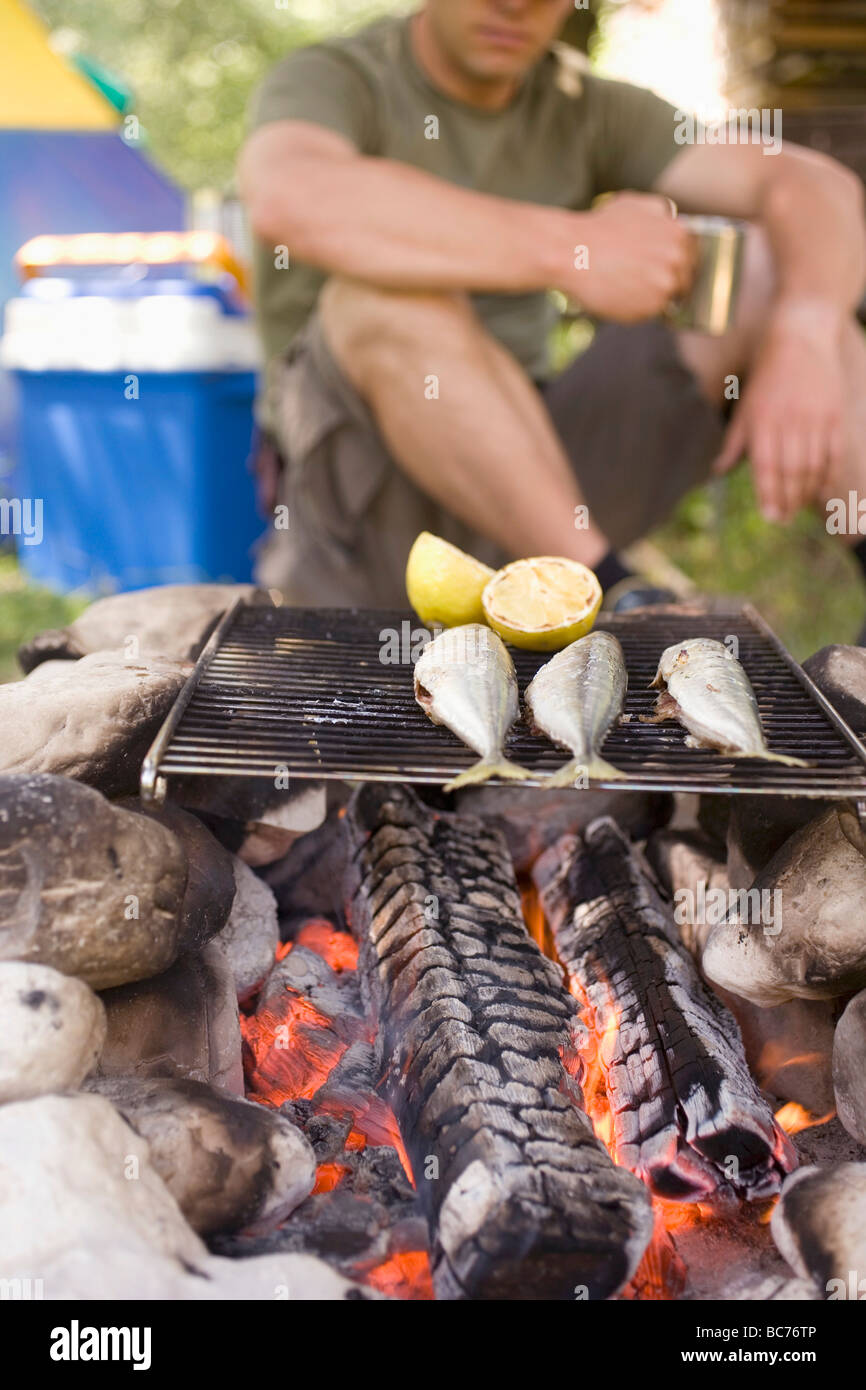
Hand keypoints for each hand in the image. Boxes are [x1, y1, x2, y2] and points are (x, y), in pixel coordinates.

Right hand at [563, 193, 696, 321]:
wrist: (572, 253)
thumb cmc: (599, 227)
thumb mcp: (635, 205)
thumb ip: (661, 212)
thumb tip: (672, 220)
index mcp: (680, 234)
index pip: (693, 257)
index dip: (675, 263)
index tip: (659, 267)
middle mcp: (679, 259)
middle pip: (684, 280)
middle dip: (666, 281)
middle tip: (639, 280)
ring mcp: (666, 285)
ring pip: (668, 299)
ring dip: (652, 297)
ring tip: (626, 286)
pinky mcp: (651, 309)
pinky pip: (651, 314)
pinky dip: (637, 310)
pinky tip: (619, 295)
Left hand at [713, 300, 846, 521]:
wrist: (800, 337)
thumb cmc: (766, 377)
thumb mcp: (744, 407)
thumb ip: (734, 443)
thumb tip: (718, 471)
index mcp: (763, 421)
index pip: (766, 467)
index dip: (768, 495)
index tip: (769, 516)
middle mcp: (789, 421)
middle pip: (791, 472)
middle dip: (787, 501)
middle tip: (782, 518)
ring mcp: (815, 418)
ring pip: (813, 467)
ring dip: (806, 493)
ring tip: (797, 507)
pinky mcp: (834, 414)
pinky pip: (833, 453)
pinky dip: (828, 476)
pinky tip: (821, 490)